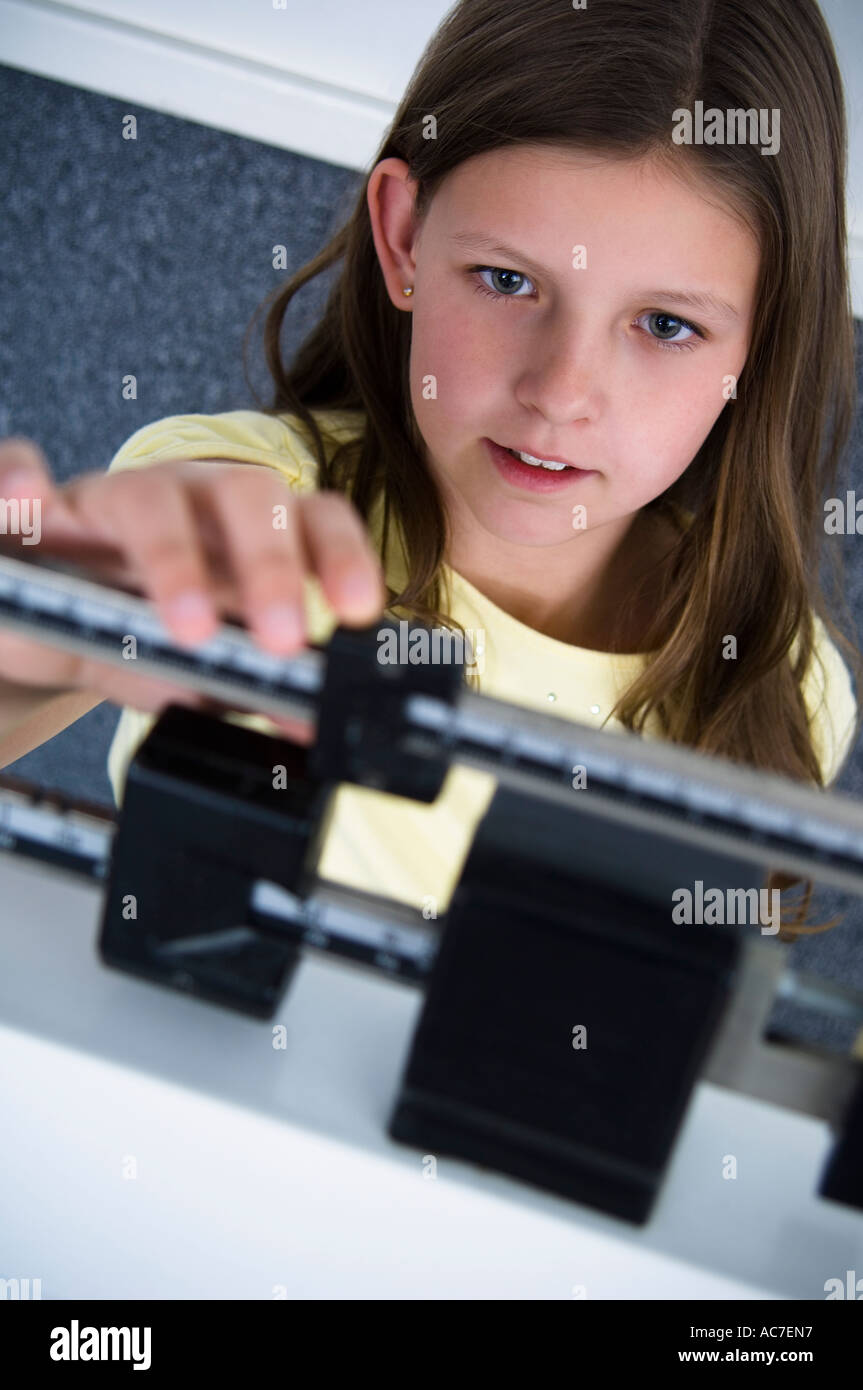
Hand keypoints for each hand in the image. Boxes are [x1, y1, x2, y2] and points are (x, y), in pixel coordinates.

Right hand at [0, 438, 387, 742]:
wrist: (47, 629)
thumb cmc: (139, 637)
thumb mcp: (203, 674)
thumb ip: (256, 692)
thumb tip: (311, 726)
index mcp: (248, 534)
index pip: (313, 517)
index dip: (342, 556)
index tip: (360, 610)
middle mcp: (189, 501)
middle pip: (245, 496)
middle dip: (271, 566)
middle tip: (282, 640)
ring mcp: (111, 499)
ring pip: (147, 494)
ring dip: (174, 559)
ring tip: (188, 629)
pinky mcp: (35, 508)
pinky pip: (20, 470)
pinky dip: (20, 479)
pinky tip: (30, 504)